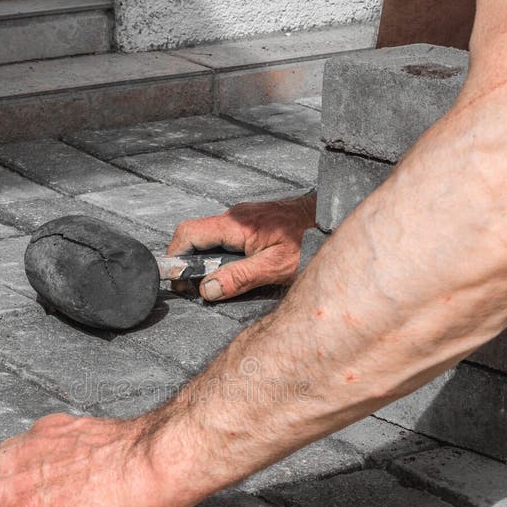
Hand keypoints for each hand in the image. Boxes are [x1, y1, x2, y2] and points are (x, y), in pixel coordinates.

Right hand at [168, 194, 315, 300]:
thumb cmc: (309, 241)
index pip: (188, 233)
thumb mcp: (275, 267)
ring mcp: (241, 218)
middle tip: (196, 289)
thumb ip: (239, 278)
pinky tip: (233, 272)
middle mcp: (234, 217)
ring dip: (206, 262)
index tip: (178, 281)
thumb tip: (207, 290)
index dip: (176, 257)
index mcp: (235, 224)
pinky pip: (224, 239)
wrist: (330, 219)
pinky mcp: (249, 223)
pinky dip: (220, 257)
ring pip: (209, 239)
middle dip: (189, 263)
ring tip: (216, 283)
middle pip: (195, 237)